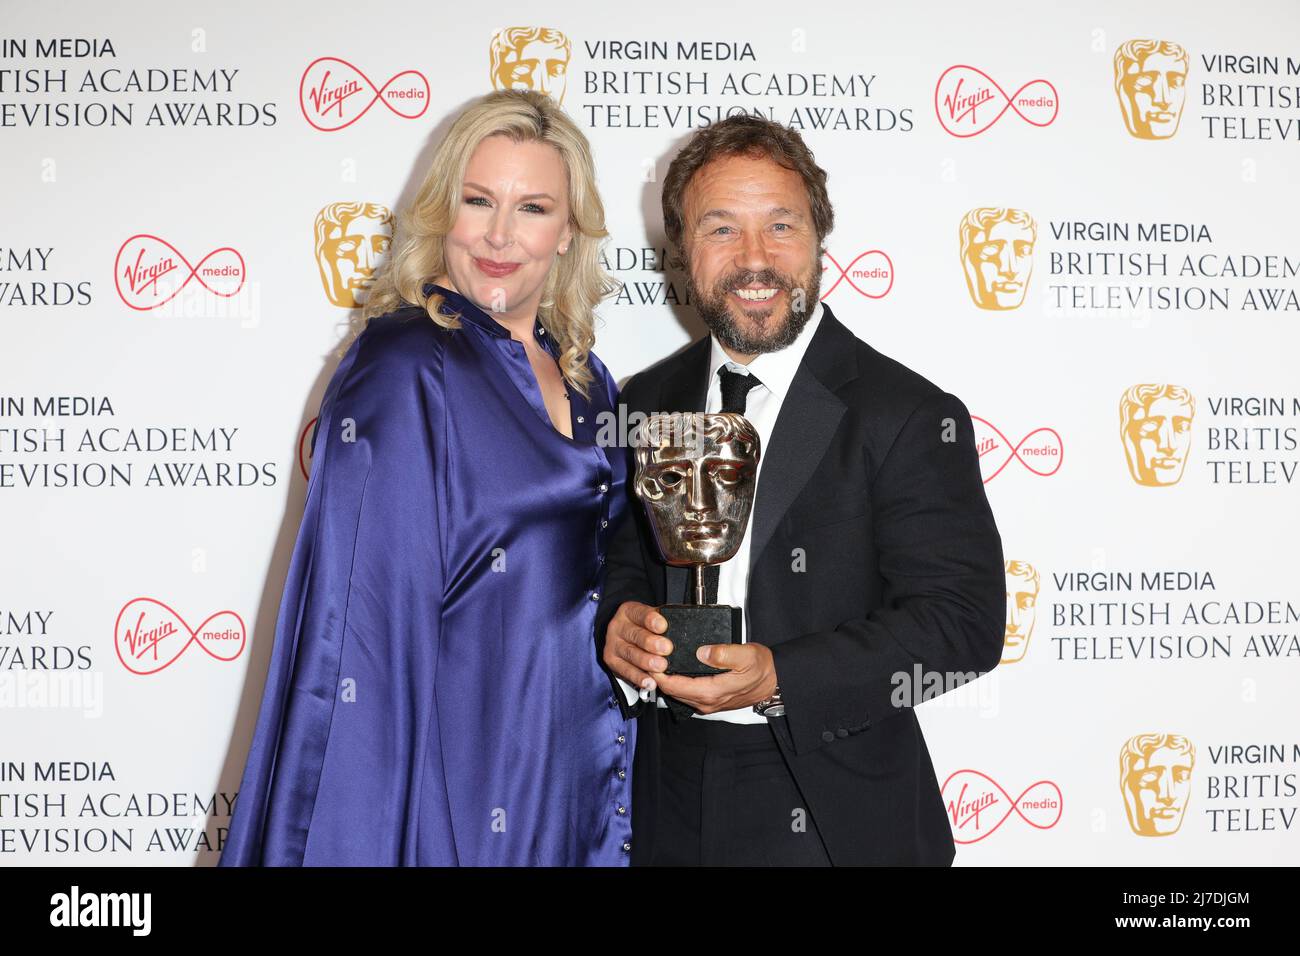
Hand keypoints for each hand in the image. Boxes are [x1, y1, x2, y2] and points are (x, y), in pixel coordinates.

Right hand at [603, 601, 671, 694]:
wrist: (625, 635)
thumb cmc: (644, 626)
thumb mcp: (653, 617)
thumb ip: (666, 621)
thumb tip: (684, 628)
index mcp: (629, 611)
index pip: (640, 613)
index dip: (652, 620)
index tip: (663, 626)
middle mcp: (619, 626)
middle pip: (635, 635)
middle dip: (651, 643)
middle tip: (666, 648)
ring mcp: (613, 644)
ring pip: (630, 653)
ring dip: (646, 661)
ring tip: (661, 666)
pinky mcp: (611, 660)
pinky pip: (625, 671)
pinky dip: (638, 678)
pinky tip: (650, 682)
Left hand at [654, 642, 777, 714]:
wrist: (773, 682)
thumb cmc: (761, 668)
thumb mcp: (747, 655)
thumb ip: (724, 653)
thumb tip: (702, 652)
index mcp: (712, 692)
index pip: (675, 686)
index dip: (658, 674)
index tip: (647, 658)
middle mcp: (706, 702)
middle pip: (672, 691)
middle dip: (657, 676)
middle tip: (645, 656)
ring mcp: (707, 703)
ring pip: (677, 693)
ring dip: (665, 680)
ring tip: (654, 660)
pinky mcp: (709, 700)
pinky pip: (686, 692)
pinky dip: (676, 682)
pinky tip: (672, 668)